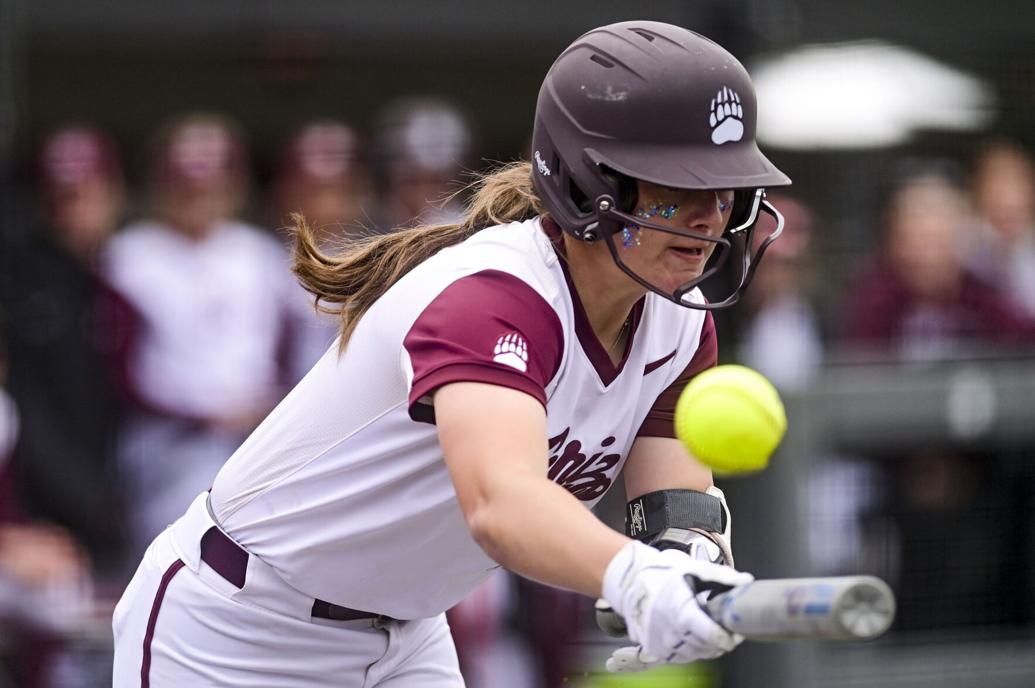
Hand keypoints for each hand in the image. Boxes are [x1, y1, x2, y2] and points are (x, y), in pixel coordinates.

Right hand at [601, 541, 751, 671]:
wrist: (628, 581)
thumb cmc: (659, 574)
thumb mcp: (692, 569)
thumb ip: (722, 577)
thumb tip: (745, 581)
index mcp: (682, 613)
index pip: (713, 637)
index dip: (728, 637)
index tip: (735, 632)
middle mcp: (671, 632)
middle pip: (707, 648)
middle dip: (719, 641)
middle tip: (724, 629)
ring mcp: (662, 643)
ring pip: (695, 655)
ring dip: (706, 646)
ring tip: (706, 630)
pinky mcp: (655, 649)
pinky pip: (680, 656)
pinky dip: (690, 649)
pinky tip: (691, 634)